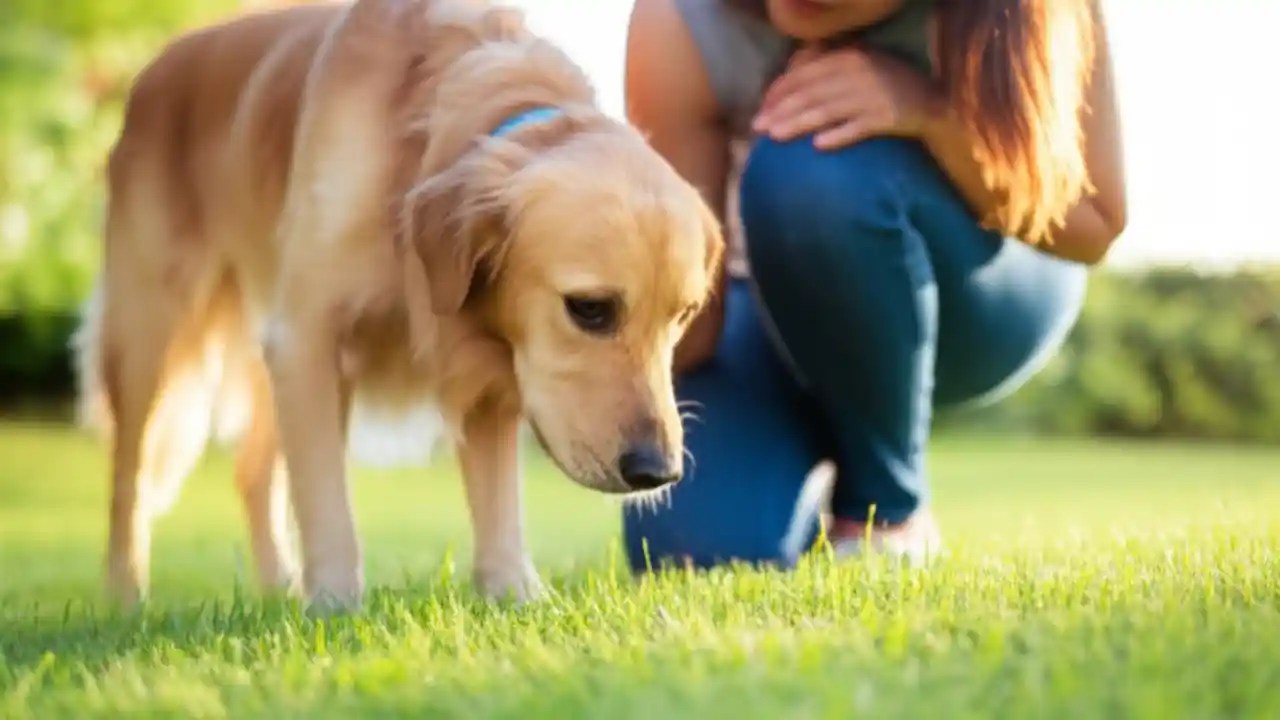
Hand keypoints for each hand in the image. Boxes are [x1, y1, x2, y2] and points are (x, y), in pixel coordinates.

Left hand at [752, 45, 941, 149]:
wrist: (937, 102)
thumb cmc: (888, 87)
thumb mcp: (859, 69)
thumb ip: (827, 71)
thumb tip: (789, 80)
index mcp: (848, 58)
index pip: (804, 73)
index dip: (779, 91)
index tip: (760, 110)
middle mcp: (859, 74)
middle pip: (810, 92)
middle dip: (780, 110)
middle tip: (758, 128)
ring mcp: (874, 96)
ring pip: (828, 110)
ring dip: (798, 123)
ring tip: (775, 137)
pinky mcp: (889, 118)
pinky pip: (859, 127)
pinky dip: (838, 135)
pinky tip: (818, 146)